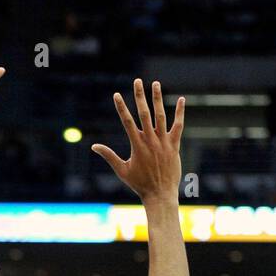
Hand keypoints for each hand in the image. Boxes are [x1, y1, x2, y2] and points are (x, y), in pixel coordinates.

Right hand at [92, 80, 183, 204]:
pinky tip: (181, 100)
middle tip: (138, 81)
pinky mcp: (174, 145)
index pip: (127, 122)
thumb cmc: (139, 184)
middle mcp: (150, 141)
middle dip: (140, 96)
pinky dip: (180, 113)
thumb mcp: (121, 170)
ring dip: (157, 99)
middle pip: (144, 113)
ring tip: (155, 83)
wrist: (160, 194)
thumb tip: (94, 146)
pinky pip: (178, 126)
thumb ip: (109, 156)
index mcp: (137, 145)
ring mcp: (163, 142)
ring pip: (161, 116)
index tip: (117, 95)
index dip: (121, 107)